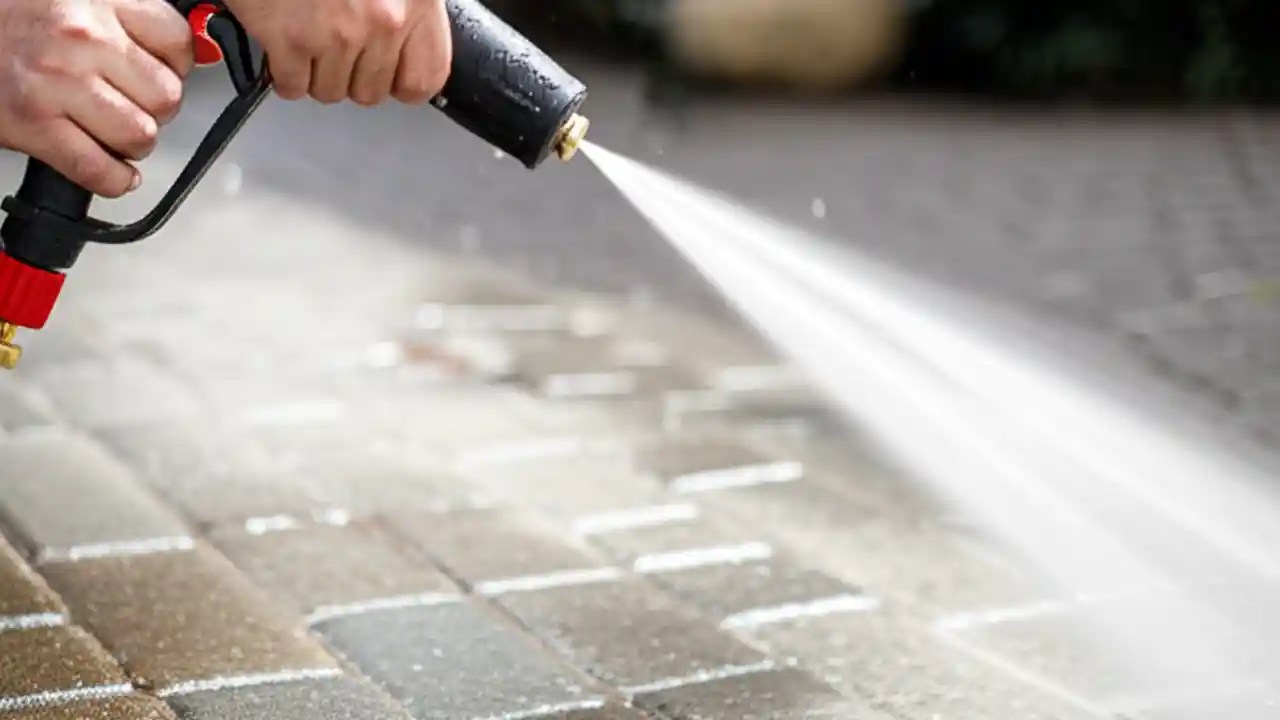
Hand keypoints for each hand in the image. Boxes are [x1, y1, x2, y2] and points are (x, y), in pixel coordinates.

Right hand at [0, 0, 192, 196]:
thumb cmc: (8, 17)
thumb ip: (124, 19)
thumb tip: (186, 56)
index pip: (176, 41)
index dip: (177, 65)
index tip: (163, 72)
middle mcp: (80, 37)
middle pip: (166, 96)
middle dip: (156, 109)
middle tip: (134, 106)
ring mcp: (56, 83)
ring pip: (140, 136)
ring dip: (134, 144)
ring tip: (114, 132)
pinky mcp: (32, 124)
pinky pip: (99, 169)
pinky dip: (113, 179)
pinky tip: (113, 171)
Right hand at [224, 0, 450, 105]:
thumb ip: (405, 5)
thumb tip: (404, 45)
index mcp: (416, 0)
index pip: (425, 77)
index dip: (400, 81)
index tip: (388, 74)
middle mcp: (384, 20)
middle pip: (372, 91)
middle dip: (351, 74)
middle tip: (335, 43)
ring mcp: (337, 33)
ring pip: (331, 91)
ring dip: (316, 72)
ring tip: (309, 36)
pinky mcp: (291, 39)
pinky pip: (292, 86)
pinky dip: (283, 72)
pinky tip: (284, 43)